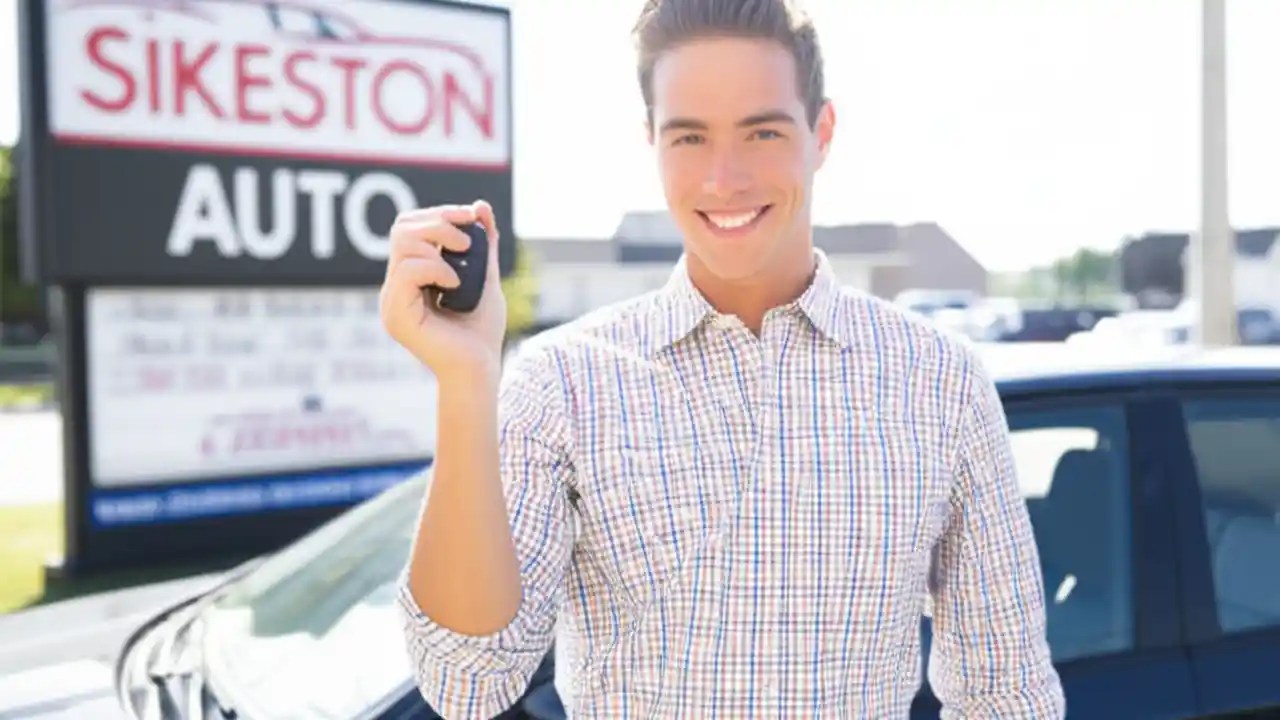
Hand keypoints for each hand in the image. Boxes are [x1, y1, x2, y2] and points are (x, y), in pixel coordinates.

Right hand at [380, 200, 505, 383]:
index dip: (439, 214)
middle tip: (466, 242)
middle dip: (439, 223)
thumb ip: (483, 244)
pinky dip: (436, 269)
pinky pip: (408, 271)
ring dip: (440, 245)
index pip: (410, 227)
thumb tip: (481, 205)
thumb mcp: (486, 278)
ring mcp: (391, 301)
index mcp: (409, 278)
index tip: (471, 218)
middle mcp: (395, 287)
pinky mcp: (396, 315)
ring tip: (462, 271)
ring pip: (403, 244)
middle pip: (402, 229)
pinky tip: (454, 285)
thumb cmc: (482, 332)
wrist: (480, 370)